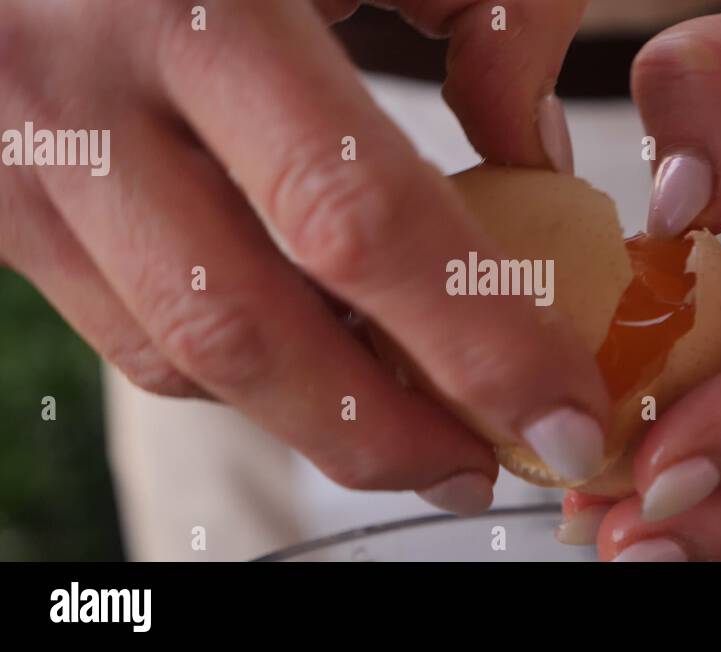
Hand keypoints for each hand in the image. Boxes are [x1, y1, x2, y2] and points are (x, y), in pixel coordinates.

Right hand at [0, 0, 606, 513]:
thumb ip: (481, 12)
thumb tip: (533, 156)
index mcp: (197, 0)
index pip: (354, 214)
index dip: (474, 340)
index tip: (565, 416)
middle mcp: (82, 92)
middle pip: (247, 327)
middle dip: (383, 432)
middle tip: (480, 468)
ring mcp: (23, 160)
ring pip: (182, 353)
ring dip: (312, 422)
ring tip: (413, 438)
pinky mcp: (2, 205)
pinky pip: (132, 332)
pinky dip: (243, 375)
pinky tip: (318, 368)